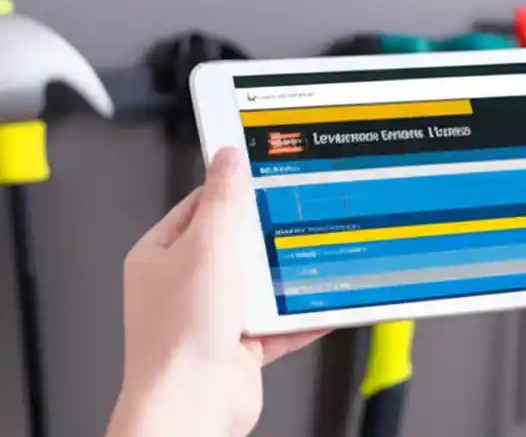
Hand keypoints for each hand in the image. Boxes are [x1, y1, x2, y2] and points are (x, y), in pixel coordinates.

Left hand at [107, 148, 327, 436]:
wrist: (192, 404)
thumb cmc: (179, 336)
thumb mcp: (206, 249)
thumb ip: (223, 202)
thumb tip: (228, 159)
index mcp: (160, 257)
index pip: (199, 207)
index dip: (232, 188)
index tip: (263, 171)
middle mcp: (184, 286)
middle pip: (236, 244)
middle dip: (269, 234)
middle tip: (299, 211)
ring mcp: (213, 317)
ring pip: (261, 284)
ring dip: (288, 276)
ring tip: (317, 255)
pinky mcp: (241, 346)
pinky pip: (280, 322)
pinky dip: (304, 314)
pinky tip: (326, 300)